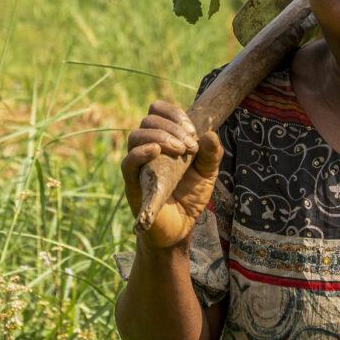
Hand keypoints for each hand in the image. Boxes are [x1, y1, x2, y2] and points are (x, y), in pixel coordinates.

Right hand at [119, 100, 220, 249]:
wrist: (180, 228)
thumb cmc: (190, 196)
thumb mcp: (208, 172)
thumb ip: (212, 154)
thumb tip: (210, 134)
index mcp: (163, 139)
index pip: (157, 111)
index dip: (172, 113)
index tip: (191, 128)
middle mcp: (147, 148)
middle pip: (148, 121)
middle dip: (172, 128)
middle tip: (190, 145)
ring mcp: (138, 165)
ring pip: (135, 136)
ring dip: (159, 137)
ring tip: (180, 150)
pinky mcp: (133, 183)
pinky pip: (128, 163)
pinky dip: (140, 153)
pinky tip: (156, 151)